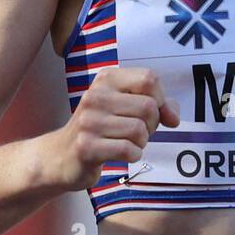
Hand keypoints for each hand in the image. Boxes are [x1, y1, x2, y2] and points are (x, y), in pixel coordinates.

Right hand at [51, 67, 180, 190]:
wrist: (60, 155)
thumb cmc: (100, 129)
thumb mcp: (124, 107)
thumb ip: (155, 105)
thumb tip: (174, 117)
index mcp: (106, 79)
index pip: (149, 79)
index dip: (161, 99)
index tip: (157, 114)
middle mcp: (96, 95)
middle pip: (149, 107)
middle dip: (152, 125)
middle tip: (138, 132)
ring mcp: (89, 121)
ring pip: (140, 130)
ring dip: (141, 142)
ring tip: (126, 142)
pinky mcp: (86, 146)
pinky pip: (128, 150)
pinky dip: (133, 155)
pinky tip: (122, 154)